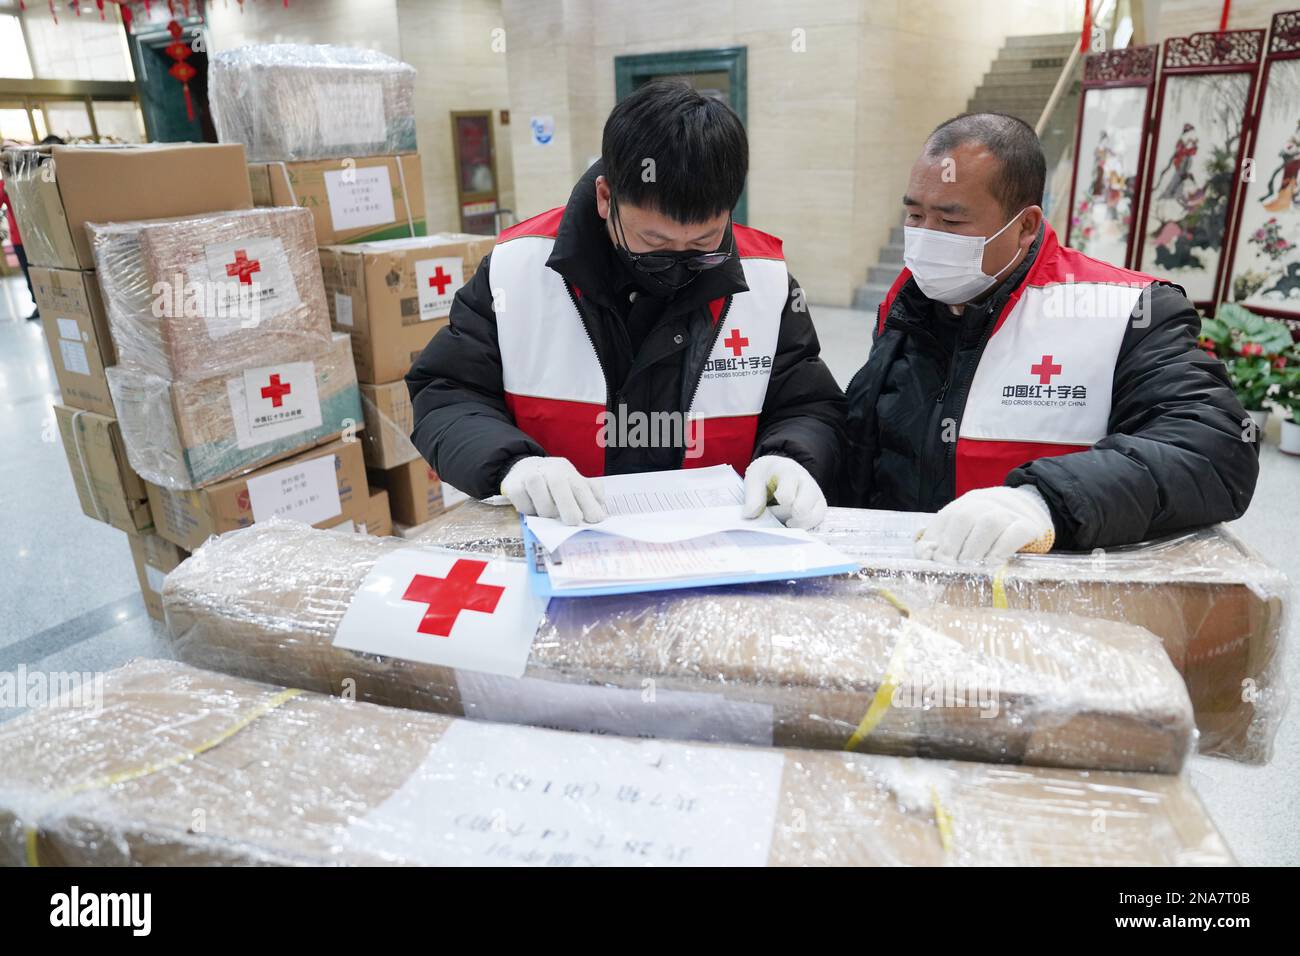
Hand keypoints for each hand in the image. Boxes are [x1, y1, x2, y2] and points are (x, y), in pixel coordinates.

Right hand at [501, 456, 605, 525]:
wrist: (522, 468)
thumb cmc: (552, 480)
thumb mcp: (570, 480)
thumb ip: (587, 490)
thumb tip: (600, 503)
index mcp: (565, 469)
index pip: (579, 486)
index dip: (589, 503)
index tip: (596, 519)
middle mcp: (547, 469)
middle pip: (559, 485)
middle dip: (568, 507)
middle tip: (573, 522)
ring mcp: (529, 476)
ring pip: (539, 494)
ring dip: (547, 511)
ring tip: (549, 513)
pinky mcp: (513, 486)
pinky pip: (524, 505)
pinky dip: (530, 511)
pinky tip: (533, 507)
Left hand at [742, 455, 826, 529]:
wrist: (779, 470)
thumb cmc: (766, 476)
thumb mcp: (754, 480)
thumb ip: (752, 497)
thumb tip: (750, 515)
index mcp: (788, 472)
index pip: (788, 492)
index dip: (780, 502)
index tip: (773, 501)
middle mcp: (806, 482)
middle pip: (803, 507)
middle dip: (785, 515)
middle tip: (775, 511)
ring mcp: (815, 494)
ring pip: (813, 516)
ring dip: (796, 522)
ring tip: (784, 518)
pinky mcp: (820, 506)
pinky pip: (817, 521)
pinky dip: (803, 526)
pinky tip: (791, 522)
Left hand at [914, 485, 1053, 563]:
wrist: (1032, 507)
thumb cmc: (989, 529)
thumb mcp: (965, 530)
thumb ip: (943, 541)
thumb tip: (924, 556)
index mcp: (964, 504)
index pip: (945, 518)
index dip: (935, 540)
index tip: (933, 561)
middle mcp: (984, 504)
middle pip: (964, 518)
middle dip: (953, 546)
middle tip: (950, 568)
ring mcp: (1008, 513)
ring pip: (989, 523)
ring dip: (975, 549)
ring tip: (970, 568)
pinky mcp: (1029, 525)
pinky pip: (1016, 533)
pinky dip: (1002, 549)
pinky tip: (994, 564)